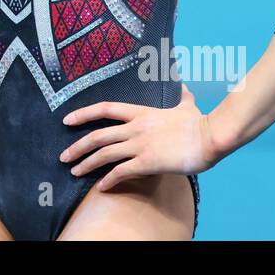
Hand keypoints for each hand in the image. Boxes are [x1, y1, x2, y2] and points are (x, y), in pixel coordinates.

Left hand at [59, 84, 220, 190]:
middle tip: (63, 156)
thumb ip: (181, 96)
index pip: (105, 108)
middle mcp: (135, 128)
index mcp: (141, 112)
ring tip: (75, 172)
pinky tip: (101, 188)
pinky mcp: (147, 162)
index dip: (83, 113)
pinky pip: (121, 172)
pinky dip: (108, 181)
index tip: (67, 120)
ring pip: (104, 154)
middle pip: (98, 136)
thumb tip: (184, 86)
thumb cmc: (200, 123)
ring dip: (86, 164)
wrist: (211, 137)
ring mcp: (140, 145)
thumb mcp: (187, 104)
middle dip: (77, 147)